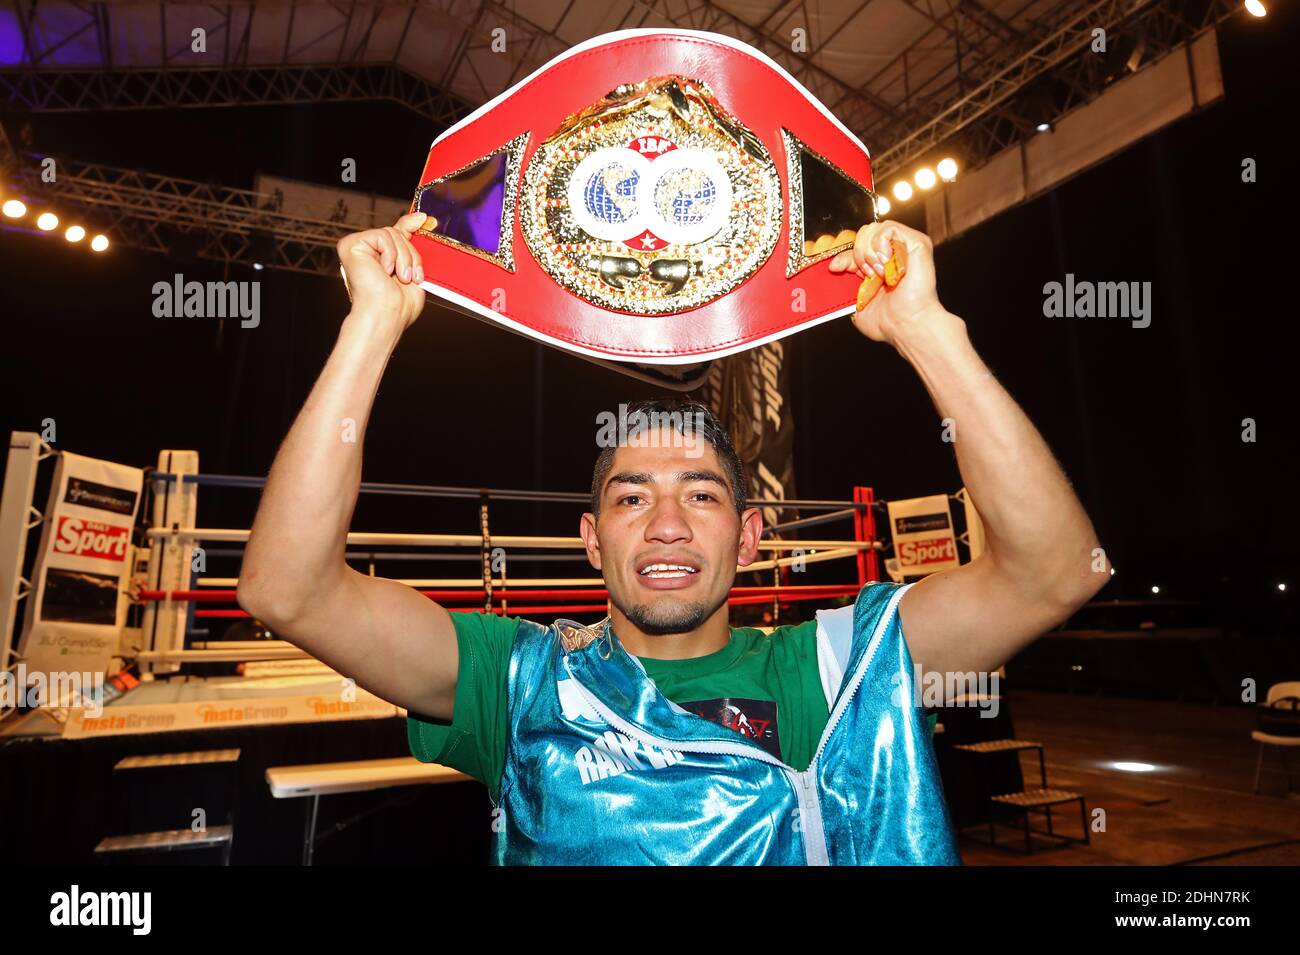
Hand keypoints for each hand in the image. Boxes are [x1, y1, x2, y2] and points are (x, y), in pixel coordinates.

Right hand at [336, 211, 433, 330]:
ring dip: (404, 258)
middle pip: (397, 233)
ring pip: (392, 233)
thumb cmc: (400, 304)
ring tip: (399, 278)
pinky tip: (384, 271)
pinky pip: (382, 235)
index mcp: (379, 257)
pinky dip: (391, 254)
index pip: (396, 233)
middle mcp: (366, 251)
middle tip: (410, 277)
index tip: (426, 218)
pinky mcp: (351, 245)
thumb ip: (412, 242)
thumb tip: (421, 216)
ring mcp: (357, 247)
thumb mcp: (413, 268)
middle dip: (411, 255)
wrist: (387, 315)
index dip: (411, 224)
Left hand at [828, 219, 946, 346]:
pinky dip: (880, 244)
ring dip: (868, 251)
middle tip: (866, 275)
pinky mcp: (916, 242)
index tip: (834, 268)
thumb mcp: (855, 298)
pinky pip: (888, 228)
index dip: (841, 253)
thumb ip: (844, 279)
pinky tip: (885, 262)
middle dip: (856, 253)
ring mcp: (903, 247)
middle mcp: (889, 254)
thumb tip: (832, 264)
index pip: (853, 246)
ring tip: (878, 272)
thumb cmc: (885, 320)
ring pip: (872, 229)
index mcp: (875, 266)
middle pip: (861, 234)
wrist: (905, 324)